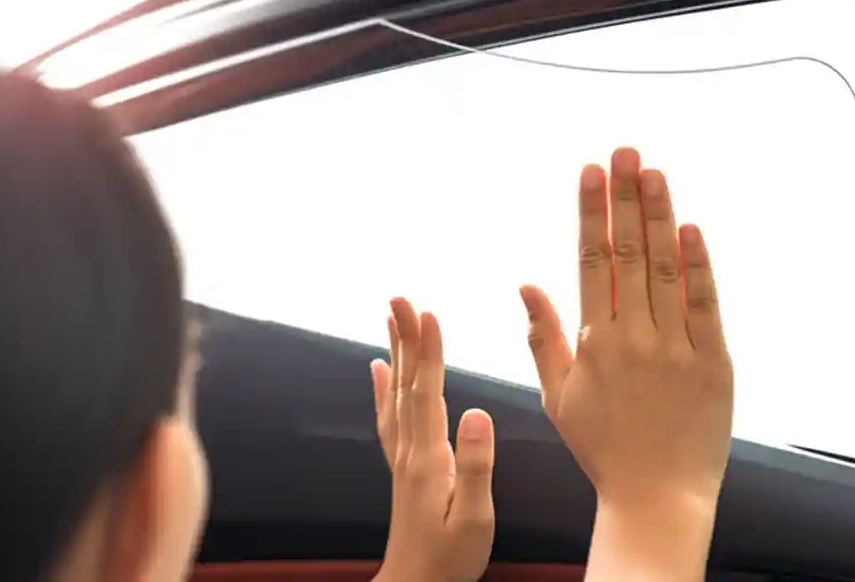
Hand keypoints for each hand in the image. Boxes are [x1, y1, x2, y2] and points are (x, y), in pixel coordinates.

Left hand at [370, 298, 494, 581]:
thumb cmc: (450, 559)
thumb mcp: (474, 518)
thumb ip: (476, 465)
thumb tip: (476, 411)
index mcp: (429, 459)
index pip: (427, 393)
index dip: (429, 352)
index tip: (429, 313)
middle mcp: (410, 451)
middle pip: (407, 383)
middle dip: (407, 338)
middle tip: (401, 298)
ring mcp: (402, 458)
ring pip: (396, 393)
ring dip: (396, 352)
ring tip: (391, 318)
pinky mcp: (403, 467)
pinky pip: (388, 416)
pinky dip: (382, 388)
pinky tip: (378, 368)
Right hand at [520, 147, 732, 508]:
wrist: (658, 496)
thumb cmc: (604, 448)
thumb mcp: (559, 396)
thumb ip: (544, 338)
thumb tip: (527, 286)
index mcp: (595, 344)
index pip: (592, 263)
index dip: (592, 213)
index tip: (591, 172)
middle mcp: (634, 338)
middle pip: (629, 254)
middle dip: (625, 197)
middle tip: (624, 151)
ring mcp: (677, 348)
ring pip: (667, 269)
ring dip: (660, 215)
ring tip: (653, 171)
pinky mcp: (714, 362)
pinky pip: (705, 304)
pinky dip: (698, 264)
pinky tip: (690, 227)